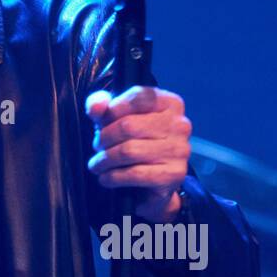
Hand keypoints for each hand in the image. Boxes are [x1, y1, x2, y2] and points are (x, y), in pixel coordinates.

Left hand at [84, 85, 191, 221]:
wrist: (154, 179)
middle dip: (104, 138)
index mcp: (170, 103)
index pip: (137, 97)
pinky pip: (135, 174)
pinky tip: (105, 178)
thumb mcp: (115, 117)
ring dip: (105, 159)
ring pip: (129, 151)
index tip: (101, 123)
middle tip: (97, 146)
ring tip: (97, 164)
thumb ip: (101, 105)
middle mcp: (180, 124)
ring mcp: (180, 150)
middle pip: (128, 126)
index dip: (112, 110)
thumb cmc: (134, 140)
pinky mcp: (174, 174)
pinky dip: (114, 177)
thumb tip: (96, 106)